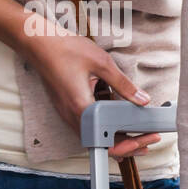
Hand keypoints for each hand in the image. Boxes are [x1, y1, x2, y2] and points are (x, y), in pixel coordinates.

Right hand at [16, 16, 160, 160]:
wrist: (38, 43)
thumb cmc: (65, 50)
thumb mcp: (102, 63)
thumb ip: (124, 85)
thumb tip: (143, 99)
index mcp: (82, 108)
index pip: (109, 141)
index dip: (131, 144)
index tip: (147, 137)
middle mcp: (72, 117)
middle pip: (103, 145)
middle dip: (129, 145)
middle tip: (149, 138)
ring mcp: (67, 115)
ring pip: (95, 138)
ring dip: (117, 139)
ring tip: (138, 134)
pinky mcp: (66, 109)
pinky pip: (87, 127)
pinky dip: (104, 130)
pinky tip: (117, 122)